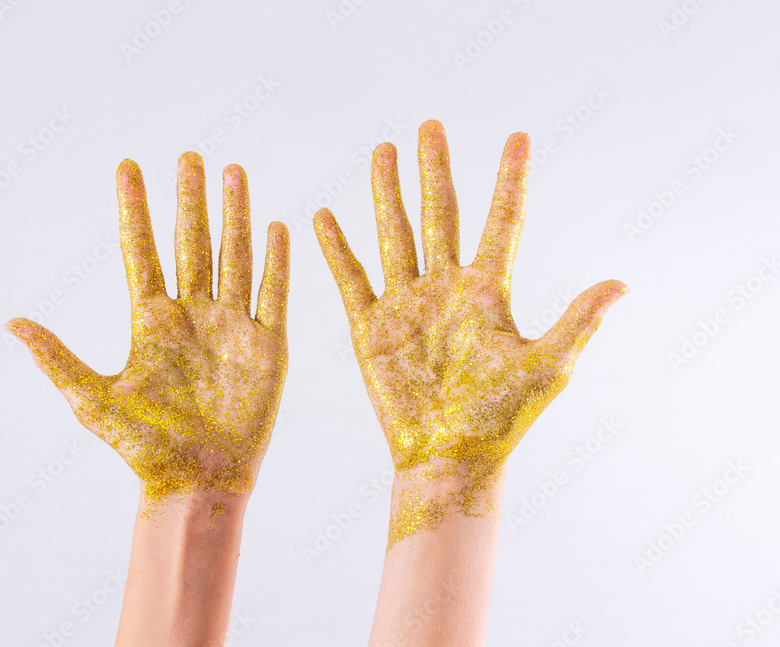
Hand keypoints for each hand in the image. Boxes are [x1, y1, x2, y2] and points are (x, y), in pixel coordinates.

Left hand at [8, 152, 289, 510]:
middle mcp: (192, 315)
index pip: (141, 251)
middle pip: (191, 242)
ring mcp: (230, 326)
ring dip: (235, 215)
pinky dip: (276, 262)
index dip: (134, 209)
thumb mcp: (91, 400)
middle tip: (190, 157)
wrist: (197, 480)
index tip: (127, 167)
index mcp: (150, 322)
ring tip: (234, 173)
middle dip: (190, 199)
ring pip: (234, 256)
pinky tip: (277, 226)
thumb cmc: (143, 448)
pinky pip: (273, 294)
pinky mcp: (266, 346)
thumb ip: (57, 357)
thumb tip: (11, 322)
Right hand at [313, 120, 626, 541]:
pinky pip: (350, 279)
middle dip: (434, 171)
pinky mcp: (371, 327)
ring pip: (394, 235)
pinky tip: (324, 216)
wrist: (448, 456)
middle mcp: (446, 287)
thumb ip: (576, 322)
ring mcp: (406, 303)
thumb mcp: (547, 368)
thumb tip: (621, 283)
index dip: (509, 179)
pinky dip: (336, 249)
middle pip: (440, 215)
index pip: (501, 221)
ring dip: (386, 194)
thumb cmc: (501, 419)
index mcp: (488, 291)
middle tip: (431, 128)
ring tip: (383, 152)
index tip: (516, 137)